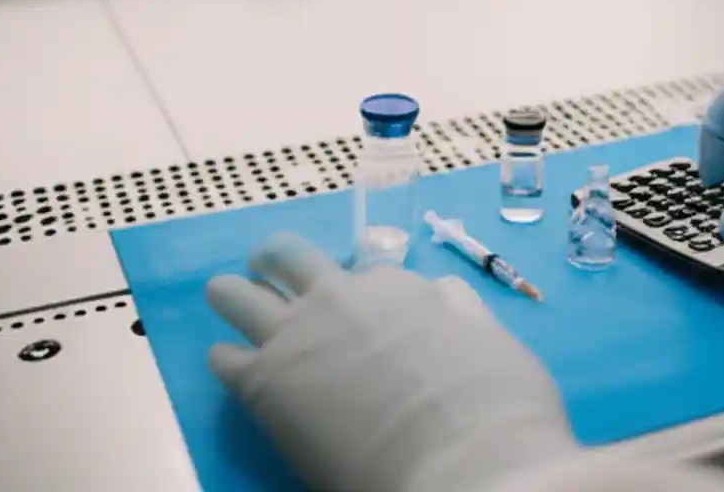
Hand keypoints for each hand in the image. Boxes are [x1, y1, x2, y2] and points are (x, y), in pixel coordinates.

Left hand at [205, 234, 576, 491]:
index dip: (364, 294)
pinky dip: (226, 359)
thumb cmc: (498, 410)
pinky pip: (224, 359)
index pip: (367, 273)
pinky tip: (231, 367)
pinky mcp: (265, 386)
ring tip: (226, 299)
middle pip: (289, 258)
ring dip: (232, 295)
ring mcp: (297, 338)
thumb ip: (459, 314)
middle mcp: (341, 299)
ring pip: (237, 295)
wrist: (467, 466)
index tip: (366, 313)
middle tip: (271, 270)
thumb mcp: (492, 340)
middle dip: (278, 260)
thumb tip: (441, 295)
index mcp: (399, 287)